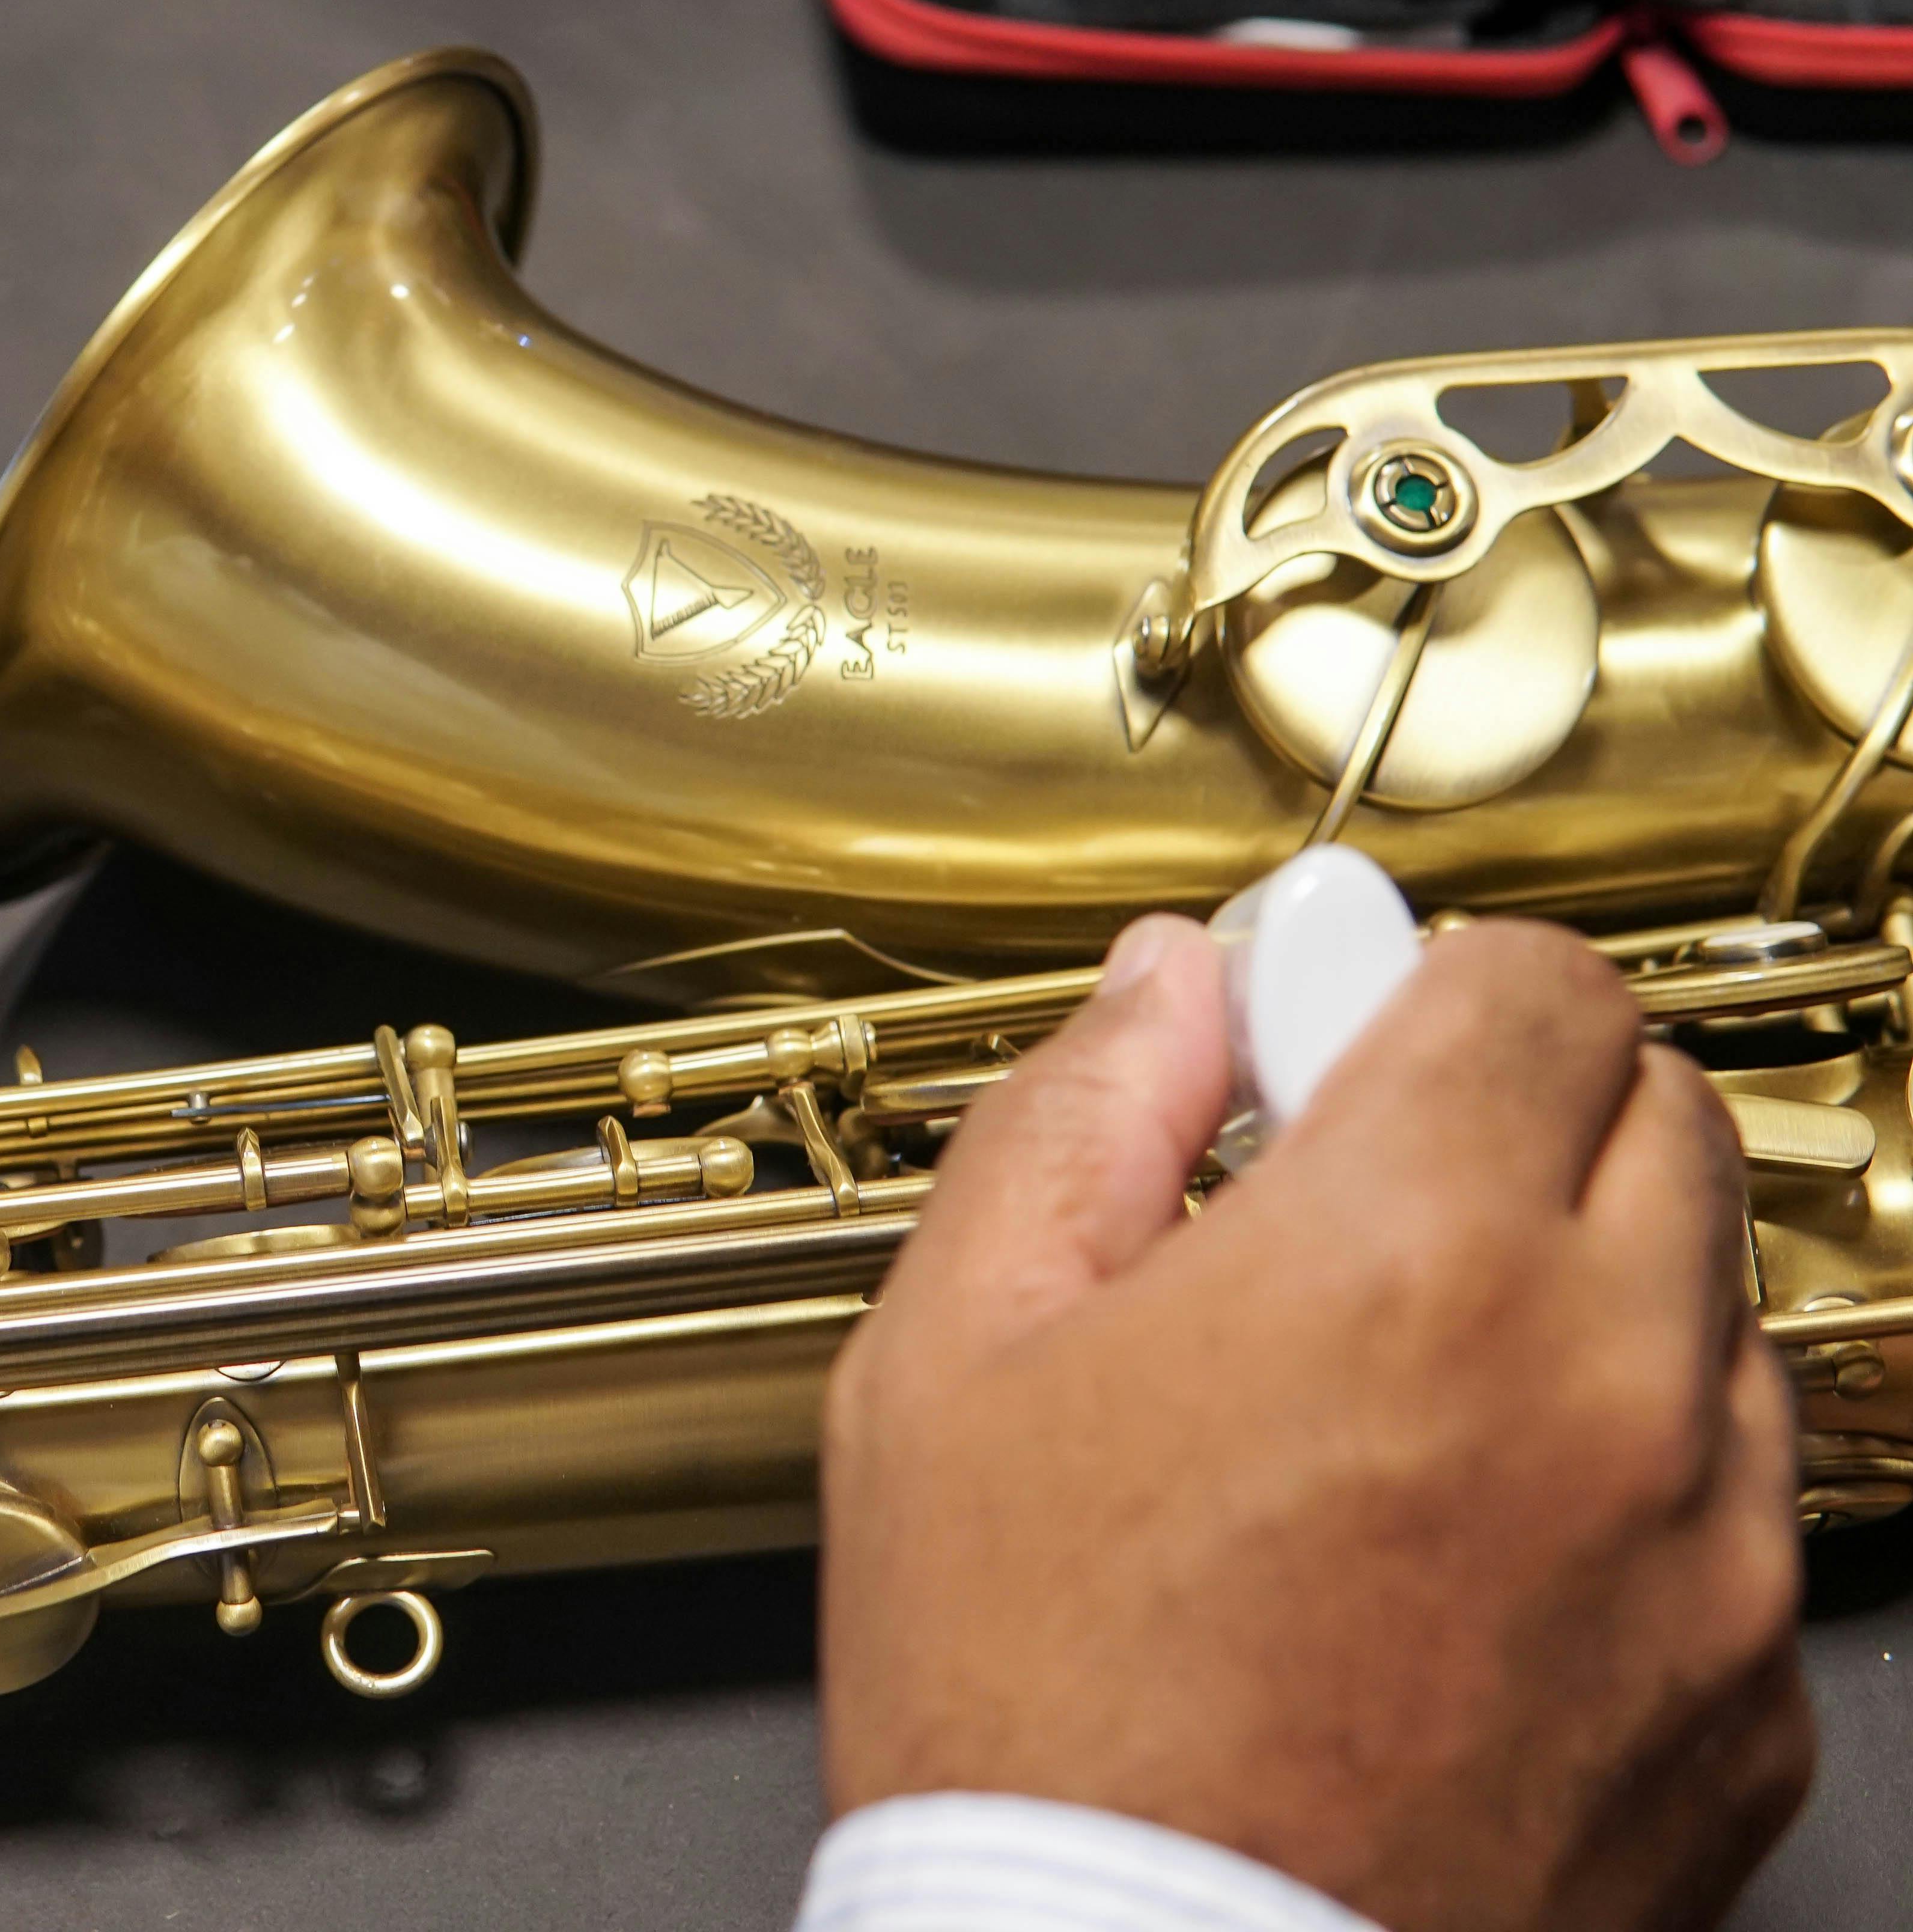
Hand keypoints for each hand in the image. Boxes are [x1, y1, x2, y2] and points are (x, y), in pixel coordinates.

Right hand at [820, 914, 1808, 1931]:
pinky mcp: (1748, 1707)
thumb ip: (1075, 1122)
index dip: (1414, 984)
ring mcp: (1704, 1560)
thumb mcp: (951, 1367)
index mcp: (1407, 1261)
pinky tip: (1456, 1562)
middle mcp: (1604, 1386)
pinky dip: (1625, 1497)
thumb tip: (1165, 994)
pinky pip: (1730, 1518)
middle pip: (1657, 1115)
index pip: (1536, 981)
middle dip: (1515, 1116)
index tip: (1337, 1033)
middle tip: (1355, 1208)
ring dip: (1580, 1306)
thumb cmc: (1035, 1718)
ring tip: (1391, 1416)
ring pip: (1709, 1316)